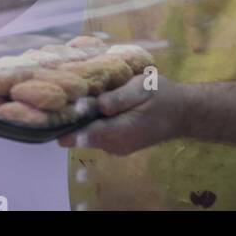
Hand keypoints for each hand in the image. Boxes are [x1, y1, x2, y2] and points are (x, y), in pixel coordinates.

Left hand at [58, 74, 184, 155]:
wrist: (181, 112)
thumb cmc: (162, 96)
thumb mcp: (142, 88)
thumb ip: (119, 98)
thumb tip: (98, 104)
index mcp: (120, 132)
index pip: (84, 134)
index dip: (66, 123)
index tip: (54, 108)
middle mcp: (114, 145)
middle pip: (83, 134)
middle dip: (73, 117)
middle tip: (64, 92)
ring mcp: (116, 147)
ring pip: (89, 134)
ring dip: (83, 117)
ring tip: (77, 93)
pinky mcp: (118, 143)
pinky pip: (99, 133)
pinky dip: (93, 120)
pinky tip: (94, 102)